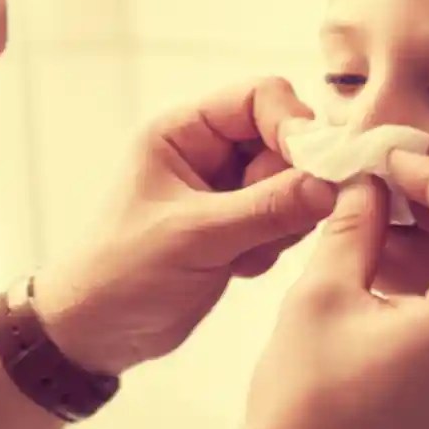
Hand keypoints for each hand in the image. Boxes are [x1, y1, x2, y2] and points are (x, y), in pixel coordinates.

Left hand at [30, 77, 336, 374]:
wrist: (99, 332)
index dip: (293, 126)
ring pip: (294, 181)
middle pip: (285, 138)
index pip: (260, 97)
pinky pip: (287, 217)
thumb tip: (329, 187)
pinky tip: (238, 269)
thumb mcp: (195, 236)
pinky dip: (274, 244)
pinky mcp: (240, 224)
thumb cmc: (123, 272)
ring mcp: (226, 188)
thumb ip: (266, 209)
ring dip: (283, 221)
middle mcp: (208, 150)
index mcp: (183, 130)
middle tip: (270, 226)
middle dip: (290, 183)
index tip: (314, 170)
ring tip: (241, 254)